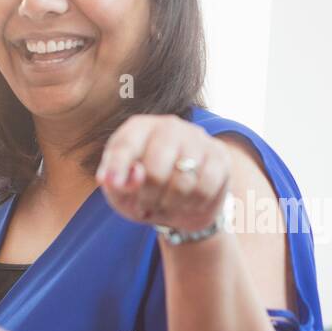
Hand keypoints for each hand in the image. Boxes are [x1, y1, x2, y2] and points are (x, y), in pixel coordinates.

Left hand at [96, 114, 230, 232]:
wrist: (183, 202)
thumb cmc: (144, 192)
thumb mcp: (121, 193)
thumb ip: (118, 184)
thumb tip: (135, 175)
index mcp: (138, 128)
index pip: (125, 145)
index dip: (117, 167)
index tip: (112, 185)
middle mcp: (169, 126)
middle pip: (156, 169)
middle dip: (148, 196)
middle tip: (146, 204)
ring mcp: (198, 139)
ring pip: (183, 183)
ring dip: (171, 204)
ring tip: (167, 204)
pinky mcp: (220, 156)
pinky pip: (206, 188)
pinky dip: (194, 204)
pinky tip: (188, 203)